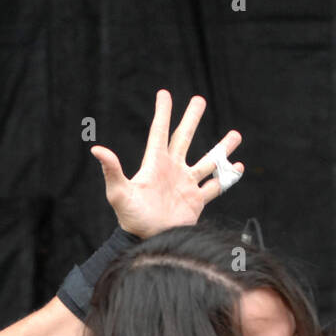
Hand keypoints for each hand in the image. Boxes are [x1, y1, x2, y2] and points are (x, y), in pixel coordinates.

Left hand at [90, 90, 242, 239]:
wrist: (148, 241)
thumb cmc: (131, 218)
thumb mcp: (119, 193)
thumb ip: (112, 171)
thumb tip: (97, 149)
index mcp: (155, 164)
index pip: (159, 132)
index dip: (163, 113)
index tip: (165, 94)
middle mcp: (172, 170)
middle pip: (184, 139)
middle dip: (191, 119)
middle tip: (200, 100)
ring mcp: (186, 184)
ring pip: (207, 161)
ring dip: (222, 148)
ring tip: (236, 135)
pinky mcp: (196, 200)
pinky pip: (215, 186)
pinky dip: (228, 177)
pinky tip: (239, 167)